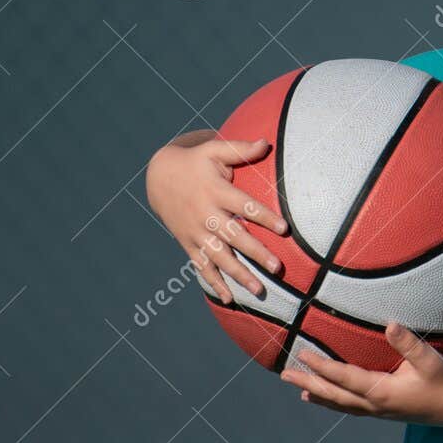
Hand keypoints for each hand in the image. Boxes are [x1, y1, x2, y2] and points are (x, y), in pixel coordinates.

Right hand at [145, 134, 287, 303]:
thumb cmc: (195, 161)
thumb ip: (240, 149)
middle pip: (234, 237)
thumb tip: (267, 143)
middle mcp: (205, 214)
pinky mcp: (188, 243)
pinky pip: (202, 266)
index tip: (284, 229)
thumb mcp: (214, 150)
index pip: (243, 206)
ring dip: (239, 274)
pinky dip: (214, 283)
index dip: (264, 217)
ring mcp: (195, 232)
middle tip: (278, 267)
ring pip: (219, 257)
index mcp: (215, 191)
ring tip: (260, 290)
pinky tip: (231, 299)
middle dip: (256, 253)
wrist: (158, 176)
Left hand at [279, 323, 442, 424]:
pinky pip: (350, 407)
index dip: (322, 366)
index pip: (344, 378)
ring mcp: (377, 410)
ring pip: (340, 403)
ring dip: (317, 393)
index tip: (303, 354)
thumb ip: (409, 343)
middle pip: (333, 394)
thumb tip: (390, 324)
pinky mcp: (382, 410)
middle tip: (285, 374)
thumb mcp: (429, 360)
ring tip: (298, 388)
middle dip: (308, 382)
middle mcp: (374, 404)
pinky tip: (324, 398)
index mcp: (381, 391)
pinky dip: (333, 402)